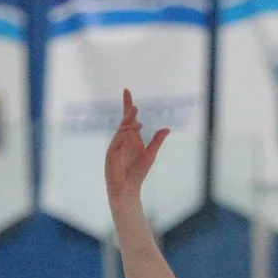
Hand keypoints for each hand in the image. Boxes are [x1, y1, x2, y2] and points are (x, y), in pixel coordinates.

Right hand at [103, 88, 168, 203]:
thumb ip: (157, 141)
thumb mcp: (150, 154)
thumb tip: (166, 129)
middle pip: (125, 121)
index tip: (126, 90)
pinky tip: (129, 132)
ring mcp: (116, 144)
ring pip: (121, 129)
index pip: (129, 117)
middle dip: (129, 114)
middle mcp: (122, 138)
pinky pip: (116, 140)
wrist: (127, 187)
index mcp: (131, 136)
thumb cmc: (137, 172)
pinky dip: (122, 135)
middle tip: (135, 107)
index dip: (128, 104)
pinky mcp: (111, 152)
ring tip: (137, 122)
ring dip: (128, 124)